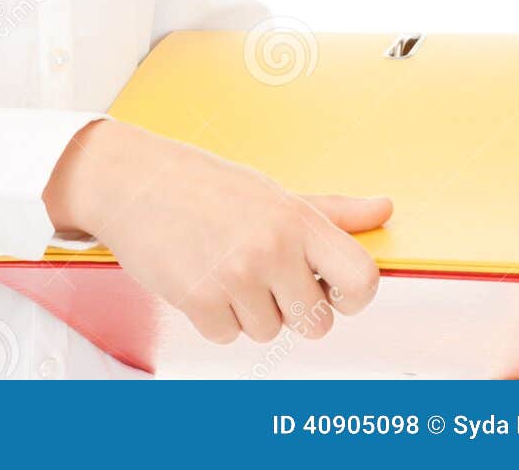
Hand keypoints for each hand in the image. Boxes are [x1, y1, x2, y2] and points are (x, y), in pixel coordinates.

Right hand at [44, 117, 391, 345]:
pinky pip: (228, 337)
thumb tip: (384, 209)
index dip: (354, 295)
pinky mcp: (199, 301)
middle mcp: (272, 248)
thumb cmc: (208, 185)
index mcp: (297, 219)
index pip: (362, 279)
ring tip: (226, 267)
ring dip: (250, 311)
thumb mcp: (273, 192)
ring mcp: (236, 277)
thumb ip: (332, 211)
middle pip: (316, 323)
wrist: (135, 181)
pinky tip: (202, 277)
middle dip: (295, 309)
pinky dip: (216, 317)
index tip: (332, 288)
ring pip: (269, 332)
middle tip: (266, 275)